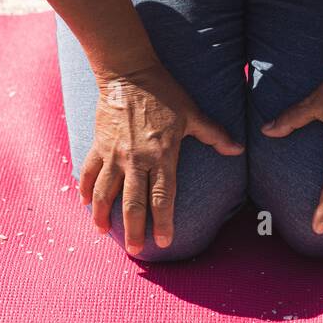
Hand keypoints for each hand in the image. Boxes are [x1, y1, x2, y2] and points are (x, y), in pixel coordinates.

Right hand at [79, 63, 242, 254]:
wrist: (129, 72)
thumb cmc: (164, 93)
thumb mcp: (192, 113)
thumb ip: (214, 134)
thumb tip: (237, 149)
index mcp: (162, 155)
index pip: (162, 197)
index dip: (163, 222)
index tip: (164, 241)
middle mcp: (136, 159)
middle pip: (133, 203)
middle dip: (134, 230)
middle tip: (135, 250)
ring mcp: (114, 153)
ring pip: (105, 192)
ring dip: (102, 215)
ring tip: (102, 232)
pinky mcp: (98, 144)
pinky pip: (88, 171)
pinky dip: (85, 188)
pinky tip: (84, 202)